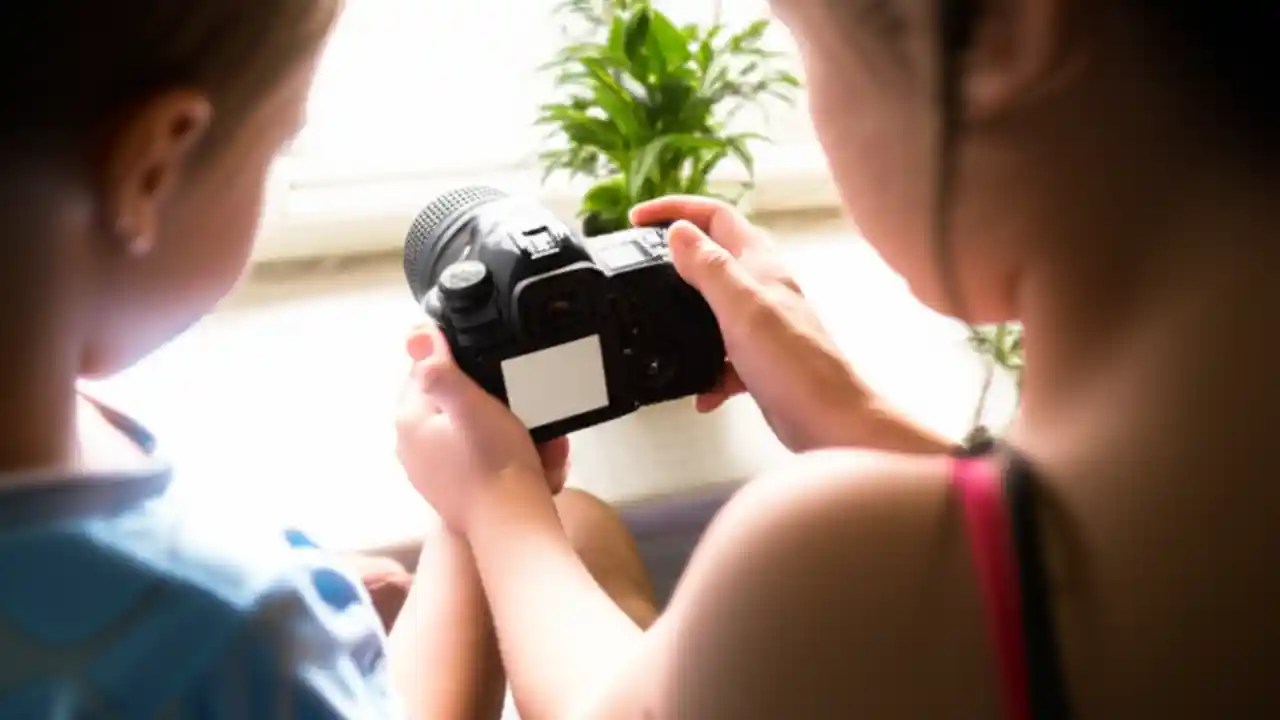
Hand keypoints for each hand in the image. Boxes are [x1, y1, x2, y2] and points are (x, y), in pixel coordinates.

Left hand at [397, 324, 566, 532]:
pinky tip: (519, 454)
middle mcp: (410, 446)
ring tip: (526, 432)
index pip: (424, 370)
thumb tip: (416, 333)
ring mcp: (429, 471)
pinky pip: (472, 455)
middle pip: (447, 400)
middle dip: (483, 398)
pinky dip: (494, 449)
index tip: (493, 373)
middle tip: (518, 406)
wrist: (513, 525)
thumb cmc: (494, 463)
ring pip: (463, 428)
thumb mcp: (472, 405)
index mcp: (408, 420)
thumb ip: (440, 369)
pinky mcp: (449, 489)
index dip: (458, 363)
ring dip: (494, 424)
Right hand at [631, 196, 874, 451]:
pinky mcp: (758, 362)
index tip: (638, 219)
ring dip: (685, 318)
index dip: (676, 209)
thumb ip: (709, 268)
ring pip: (712, 309)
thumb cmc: (798, 366)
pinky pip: (721, 358)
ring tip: (660, 329)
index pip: (716, 216)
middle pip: (712, 257)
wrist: (831, 424)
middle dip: (674, 258)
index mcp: (760, 265)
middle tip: (640, 262)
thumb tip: (679, 232)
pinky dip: (705, 371)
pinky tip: (700, 389)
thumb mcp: (742, 307)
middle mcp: (761, 290)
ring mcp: (760, 326)